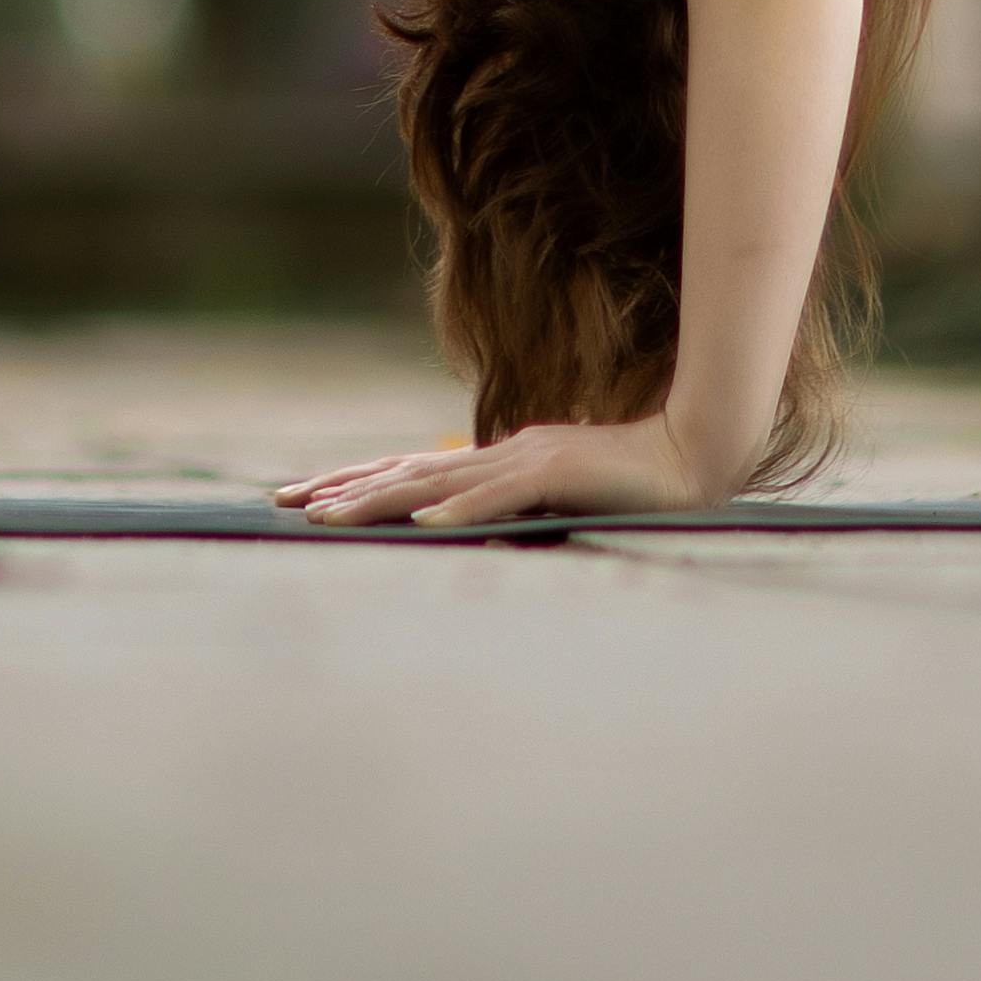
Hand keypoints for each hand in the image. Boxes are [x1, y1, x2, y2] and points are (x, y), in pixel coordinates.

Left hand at [275, 413, 716, 530]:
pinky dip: (459, 510)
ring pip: (436, 482)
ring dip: (378, 501)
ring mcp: (526, 459)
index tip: (307, 496)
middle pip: (407, 471)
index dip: (357, 481)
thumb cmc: (632, 485)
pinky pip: (498, 497)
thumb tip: (468, 528)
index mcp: (499, 460)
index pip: (413, 470)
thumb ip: (515, 509)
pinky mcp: (556, 474)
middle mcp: (501, 453)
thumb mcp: (558, 502)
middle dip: (343, 488)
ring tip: (328, 518)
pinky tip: (423, 524)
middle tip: (286, 504)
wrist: (694, 457)